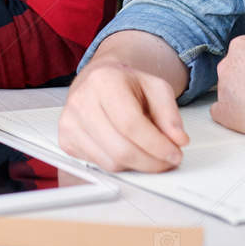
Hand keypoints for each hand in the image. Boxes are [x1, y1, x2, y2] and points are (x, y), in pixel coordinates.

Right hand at [58, 30, 189, 171]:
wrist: (98, 79)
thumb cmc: (125, 83)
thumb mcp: (155, 87)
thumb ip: (170, 113)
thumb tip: (178, 140)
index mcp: (103, 80)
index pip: (131, 124)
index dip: (156, 145)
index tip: (174, 154)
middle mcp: (81, 100)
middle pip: (120, 149)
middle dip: (150, 162)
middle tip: (167, 162)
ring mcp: (69, 122)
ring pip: (110, 162)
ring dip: (137, 166)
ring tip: (149, 156)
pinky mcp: (65, 139)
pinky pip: (98, 165)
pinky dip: (119, 165)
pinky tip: (127, 151)